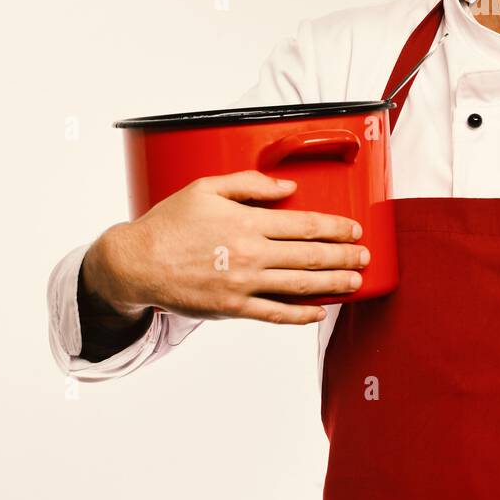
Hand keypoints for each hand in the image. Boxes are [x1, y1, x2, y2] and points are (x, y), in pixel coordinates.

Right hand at [83, 170, 369, 325]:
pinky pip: (275, 314)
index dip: (335, 227)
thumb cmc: (170, 223)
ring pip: (300, 286)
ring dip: (333, 284)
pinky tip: (320, 312)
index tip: (354, 228)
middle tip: (365, 256)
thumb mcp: (206, 188)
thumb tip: (288, 187)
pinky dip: (301, 315)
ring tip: (356, 281)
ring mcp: (242, 284)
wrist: (135, 263)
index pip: (305, 224)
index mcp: (247, 222)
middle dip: (344, 256)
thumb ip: (250, 184)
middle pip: (310, 256)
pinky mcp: (232, 309)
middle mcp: (250, 254)